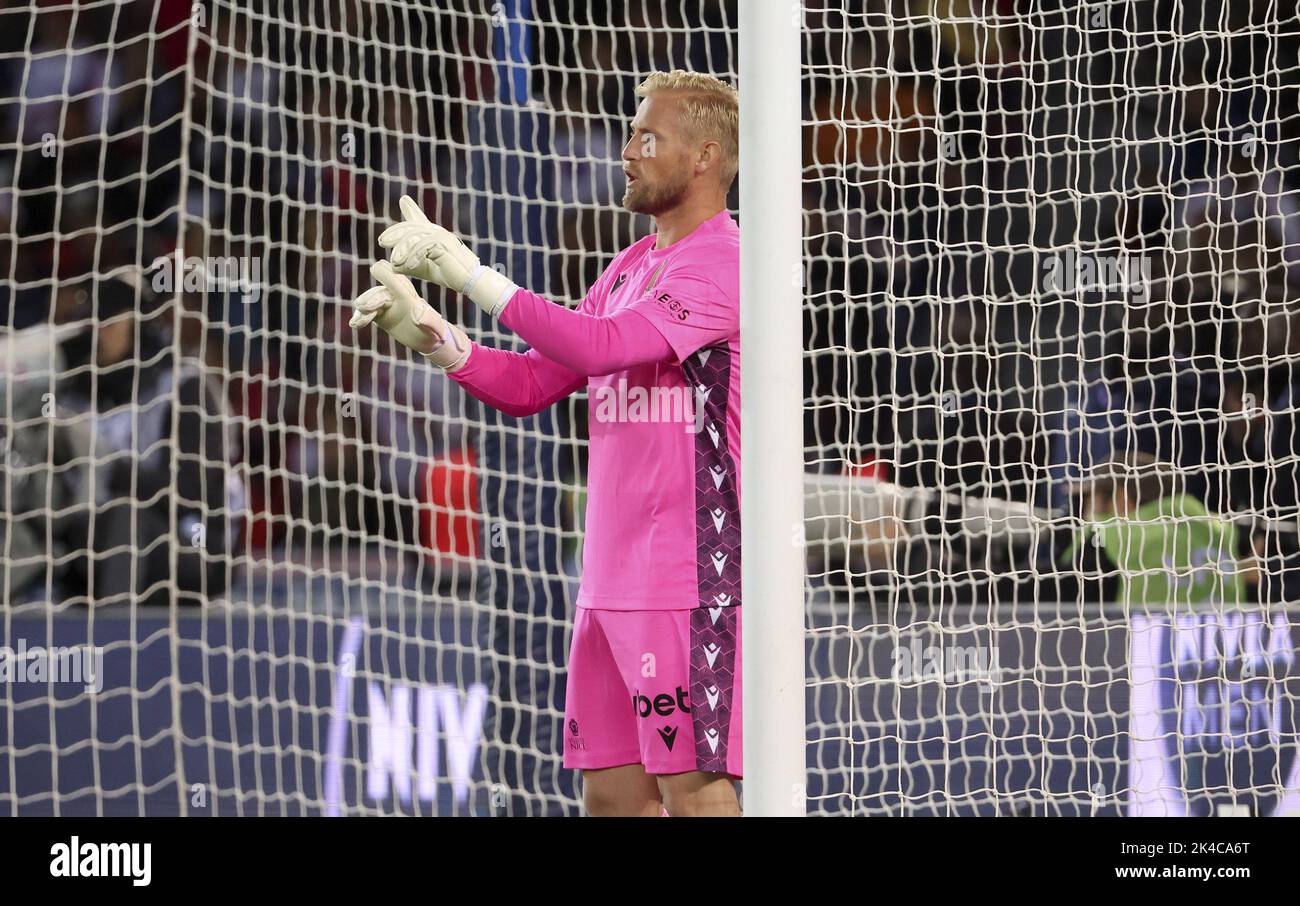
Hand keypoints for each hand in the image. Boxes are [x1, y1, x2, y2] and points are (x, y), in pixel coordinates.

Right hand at [350, 260, 470, 370]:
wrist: (428, 338)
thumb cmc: (434, 330)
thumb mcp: (435, 327)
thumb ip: (428, 320)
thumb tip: (417, 313)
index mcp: (408, 294)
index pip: (396, 279)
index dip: (386, 272)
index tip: (375, 268)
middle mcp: (394, 296)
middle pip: (379, 292)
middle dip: (372, 298)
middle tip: (363, 307)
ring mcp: (385, 304)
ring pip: (370, 302)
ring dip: (363, 309)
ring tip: (358, 320)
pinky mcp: (379, 314)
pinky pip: (366, 313)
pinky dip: (360, 317)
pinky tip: (354, 324)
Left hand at [378, 195, 516, 316]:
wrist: (470, 281)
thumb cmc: (450, 275)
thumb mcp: (425, 269)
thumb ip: (410, 265)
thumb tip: (392, 266)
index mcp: (435, 236)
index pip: (421, 219)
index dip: (411, 209)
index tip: (404, 201)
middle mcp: (438, 232)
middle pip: (412, 226)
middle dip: (395, 233)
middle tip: (383, 241)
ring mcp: (442, 237)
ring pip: (414, 236)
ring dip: (402, 249)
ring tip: (395, 262)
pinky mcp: (443, 245)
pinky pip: (422, 247)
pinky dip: (411, 257)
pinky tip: (405, 266)